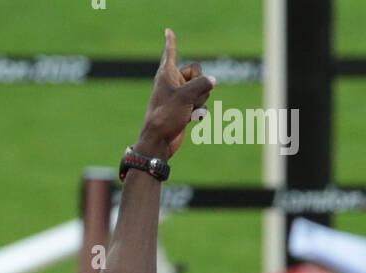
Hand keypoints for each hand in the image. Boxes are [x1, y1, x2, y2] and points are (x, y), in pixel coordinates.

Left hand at [136, 30, 215, 160]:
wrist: (159, 142)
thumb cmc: (166, 116)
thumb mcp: (185, 96)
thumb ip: (202, 84)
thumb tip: (213, 81)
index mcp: (166, 74)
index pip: (170, 52)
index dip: (171, 41)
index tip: (167, 31)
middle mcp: (172, 83)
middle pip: (197, 72)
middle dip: (200, 85)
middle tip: (188, 98)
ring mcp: (179, 96)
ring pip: (201, 90)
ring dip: (199, 101)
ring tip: (187, 111)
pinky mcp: (184, 109)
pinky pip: (200, 104)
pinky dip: (199, 112)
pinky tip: (192, 119)